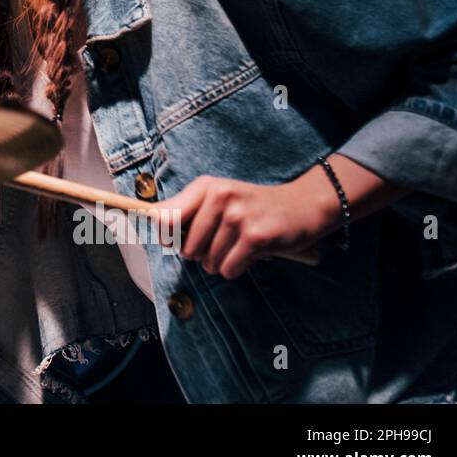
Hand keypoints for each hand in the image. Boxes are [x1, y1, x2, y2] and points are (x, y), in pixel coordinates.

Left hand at [152, 171, 339, 279]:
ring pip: (208, 262)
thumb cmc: (252, 206)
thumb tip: (153, 223)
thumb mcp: (219, 197)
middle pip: (186, 248)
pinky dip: (236, 268)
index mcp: (205, 187)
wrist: (303, 205)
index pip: (164, 217)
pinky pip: (228, 269)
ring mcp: (238, 217)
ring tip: (238, 246)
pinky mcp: (256, 237)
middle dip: (201, 254)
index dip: (163, 236)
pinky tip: (249, 254)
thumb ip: (186, 209)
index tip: (170, 242)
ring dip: (221, 262)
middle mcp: (219, 198)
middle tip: (220, 244)